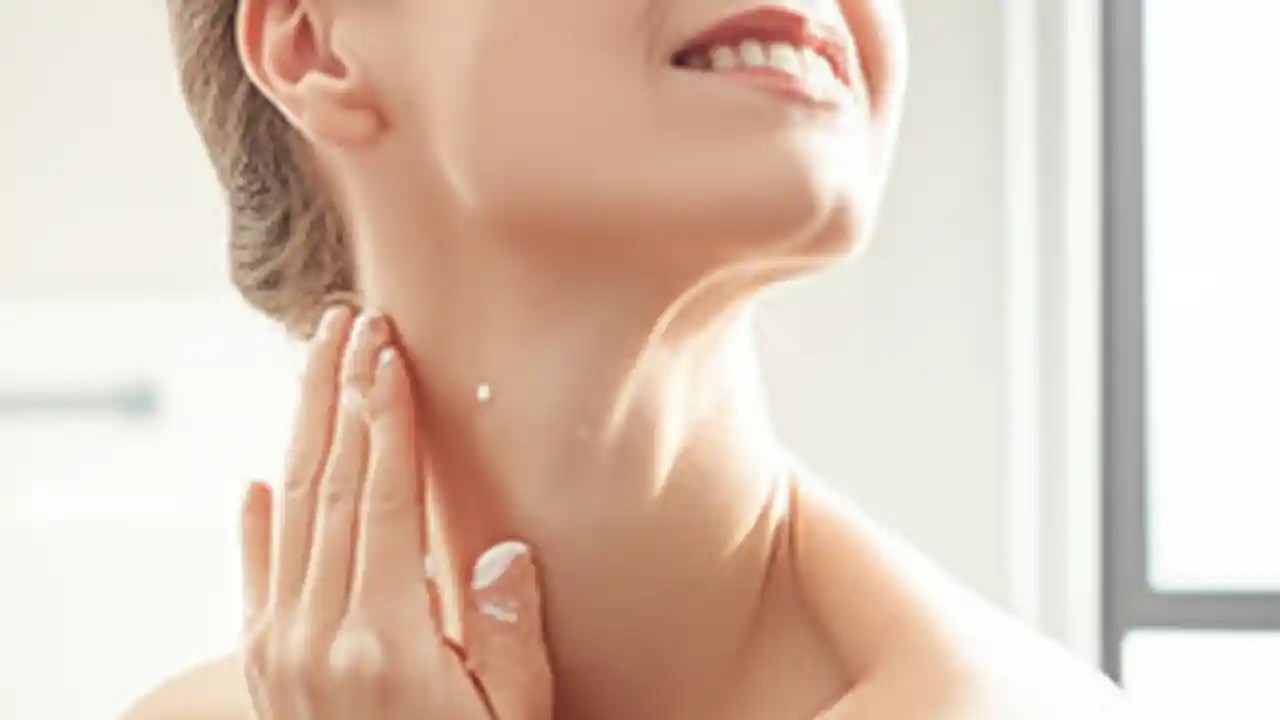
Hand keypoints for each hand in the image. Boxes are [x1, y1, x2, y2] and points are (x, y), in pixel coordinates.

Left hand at [238, 307, 553, 718]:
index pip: (380, 500)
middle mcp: (318, 638)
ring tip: (319, 360)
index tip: (389, 352)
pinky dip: (257, 520)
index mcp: (385, 644)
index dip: (386, 419)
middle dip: (341, 395)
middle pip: (328, 487)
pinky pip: (256, 576)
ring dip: (304, 428)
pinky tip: (260, 478)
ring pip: (289, 513)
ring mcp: (281, 651)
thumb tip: (501, 549)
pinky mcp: (264, 667)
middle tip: (354, 321)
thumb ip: (506, 637)